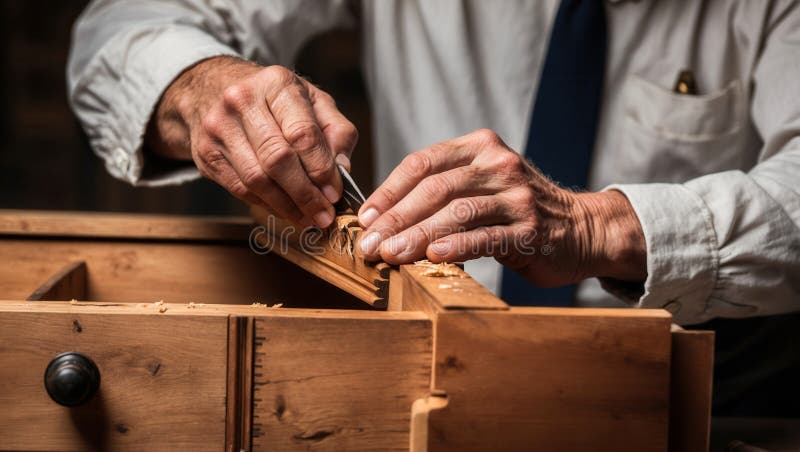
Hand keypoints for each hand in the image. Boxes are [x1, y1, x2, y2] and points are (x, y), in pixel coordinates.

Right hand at [146, 56, 357, 227]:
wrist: (213, 89)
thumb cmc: (274, 100)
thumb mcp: (314, 101)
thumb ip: (337, 131)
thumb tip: (343, 168)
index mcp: (277, 84)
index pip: (303, 134)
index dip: (321, 169)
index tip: (335, 193)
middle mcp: (243, 101)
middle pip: (278, 159)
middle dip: (305, 194)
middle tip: (324, 214)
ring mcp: (219, 127)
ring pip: (257, 179)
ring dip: (287, 206)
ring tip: (309, 218)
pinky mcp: (206, 153)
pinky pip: (240, 189)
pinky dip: (267, 205)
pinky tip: (285, 211)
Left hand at [356, 129, 646, 286]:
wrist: (583, 228)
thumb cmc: (519, 210)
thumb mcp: (483, 184)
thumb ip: (443, 190)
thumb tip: (384, 217)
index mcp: (480, 148)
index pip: (423, 163)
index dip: (389, 190)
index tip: (365, 217)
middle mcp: (499, 166)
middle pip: (435, 188)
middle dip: (396, 217)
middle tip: (369, 243)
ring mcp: (517, 197)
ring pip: (456, 213)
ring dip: (417, 235)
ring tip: (391, 254)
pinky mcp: (531, 230)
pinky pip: (486, 237)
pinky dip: (457, 246)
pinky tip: (433, 256)